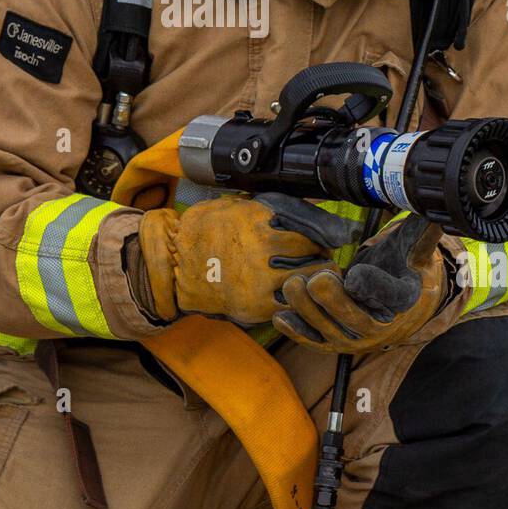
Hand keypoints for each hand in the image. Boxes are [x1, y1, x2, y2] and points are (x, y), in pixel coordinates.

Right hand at [135, 192, 355, 325]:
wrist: (173, 264)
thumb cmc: (207, 229)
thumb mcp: (239, 205)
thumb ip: (275, 205)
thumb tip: (316, 203)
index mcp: (259, 220)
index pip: (310, 225)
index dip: (326, 231)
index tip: (334, 235)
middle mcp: (262, 249)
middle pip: (314, 253)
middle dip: (322, 254)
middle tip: (323, 255)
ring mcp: (260, 279)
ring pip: (308, 279)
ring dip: (315, 276)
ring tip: (314, 274)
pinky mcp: (256, 305)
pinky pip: (292, 301)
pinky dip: (299, 297)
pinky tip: (297, 292)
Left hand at [273, 214, 446, 352]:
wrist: (401, 300)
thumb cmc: (405, 268)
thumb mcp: (416, 250)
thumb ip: (421, 232)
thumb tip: (434, 212)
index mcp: (405, 300)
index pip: (388, 295)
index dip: (370, 286)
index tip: (354, 274)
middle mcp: (381, 327)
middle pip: (354, 319)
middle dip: (332, 300)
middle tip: (317, 278)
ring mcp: (357, 338)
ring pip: (329, 331)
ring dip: (308, 310)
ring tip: (294, 284)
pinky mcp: (336, 342)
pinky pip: (315, 341)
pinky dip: (297, 331)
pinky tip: (280, 317)